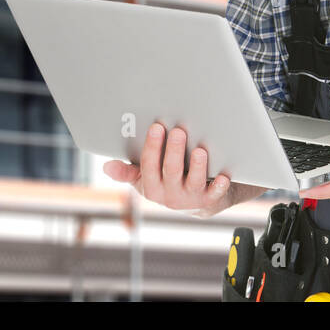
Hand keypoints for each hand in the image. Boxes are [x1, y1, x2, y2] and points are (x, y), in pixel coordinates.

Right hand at [102, 122, 234, 216]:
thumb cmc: (167, 182)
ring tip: (200, 150)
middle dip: (174, 150)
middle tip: (178, 131)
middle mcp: (170, 195)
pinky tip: (223, 176)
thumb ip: (127, 172)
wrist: (196, 204)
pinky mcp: (210, 200)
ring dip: (198, 167)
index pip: (149, 165)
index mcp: (151, 187)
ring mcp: (191, 198)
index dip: (152, 146)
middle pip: (171, 170)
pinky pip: (216, 194)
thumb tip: (106, 166)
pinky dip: (220, 186)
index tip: (157, 126)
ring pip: (194, 182)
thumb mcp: (145, 179)